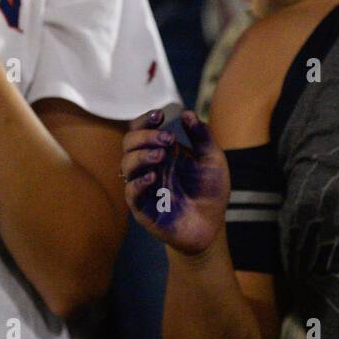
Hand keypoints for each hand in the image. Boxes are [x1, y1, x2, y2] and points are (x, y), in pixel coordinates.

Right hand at [120, 110, 229, 254]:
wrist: (212, 226)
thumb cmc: (211, 191)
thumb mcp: (212, 159)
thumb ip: (202, 136)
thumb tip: (187, 112)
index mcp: (162, 150)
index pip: (142, 129)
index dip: (146, 120)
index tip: (160, 115)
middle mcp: (149, 166)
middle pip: (129, 143)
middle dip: (145, 136)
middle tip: (167, 139)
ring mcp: (144, 186)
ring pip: (126, 165)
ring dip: (140, 156)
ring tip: (161, 156)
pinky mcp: (143, 208)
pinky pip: (131, 193)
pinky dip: (139, 182)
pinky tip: (153, 177)